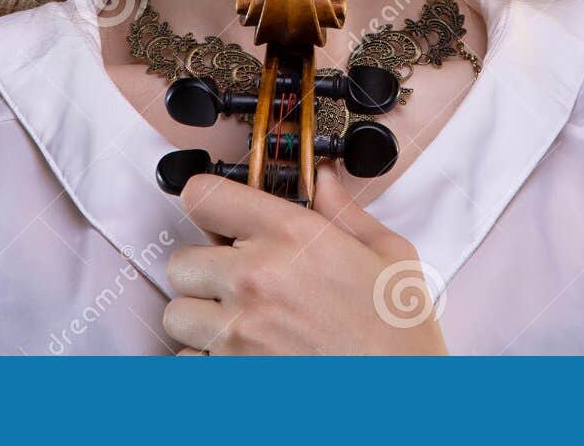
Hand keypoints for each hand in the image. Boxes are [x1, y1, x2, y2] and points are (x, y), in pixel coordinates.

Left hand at [163, 162, 448, 354]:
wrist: (405, 401)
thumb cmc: (400, 337)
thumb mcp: (389, 255)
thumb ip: (344, 211)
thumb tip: (322, 181)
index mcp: (290, 236)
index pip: (202, 196)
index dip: (208, 203)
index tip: (219, 215)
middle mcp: (254, 278)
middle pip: (182, 261)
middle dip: (205, 270)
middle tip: (238, 281)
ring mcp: (238, 332)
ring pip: (178, 313)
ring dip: (201, 318)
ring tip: (241, 323)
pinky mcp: (230, 375)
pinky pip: (187, 360)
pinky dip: (206, 361)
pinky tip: (244, 357)